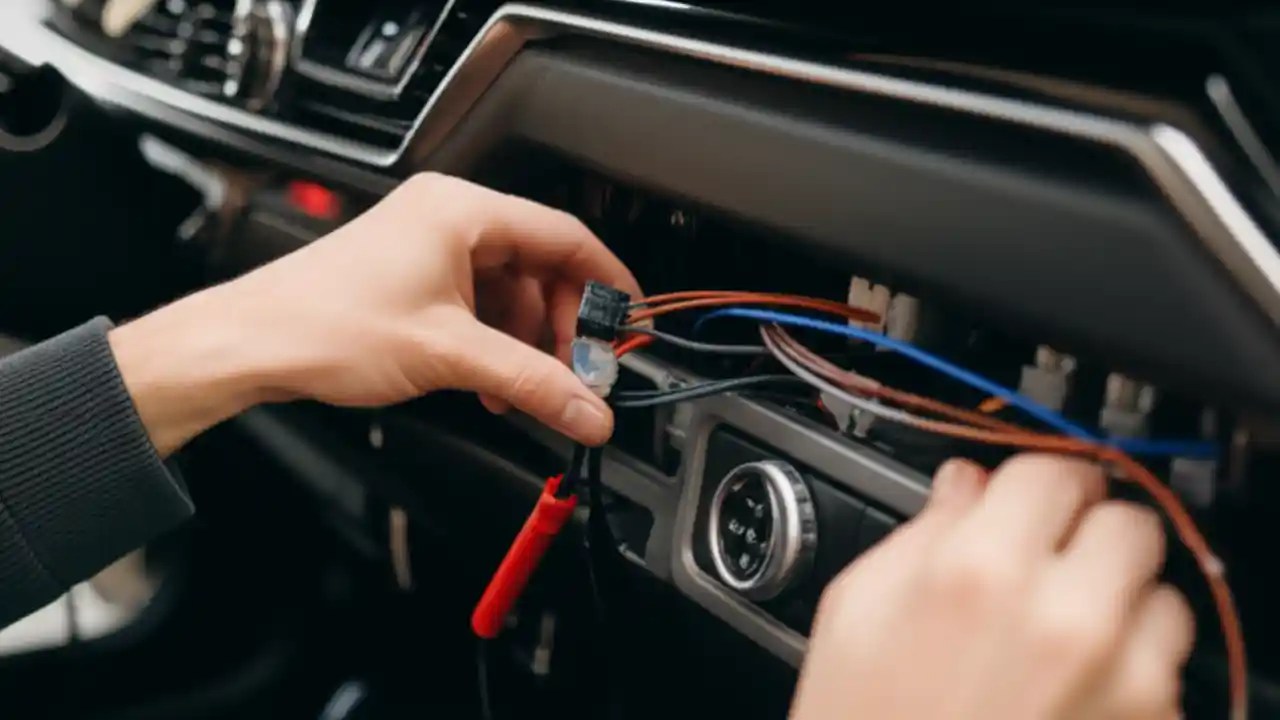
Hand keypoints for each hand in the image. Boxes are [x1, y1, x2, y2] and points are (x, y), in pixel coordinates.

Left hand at [109, 173, 639, 454]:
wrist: (250, 345)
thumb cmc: (324, 326)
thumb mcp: (449, 355)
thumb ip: (532, 383)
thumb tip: (590, 410)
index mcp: (462, 211)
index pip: (564, 236)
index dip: (607, 284)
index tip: (631, 326)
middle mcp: (450, 220)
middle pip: (542, 269)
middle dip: (564, 328)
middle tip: (578, 377)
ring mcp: (431, 250)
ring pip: (512, 295)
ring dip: (528, 346)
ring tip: (529, 392)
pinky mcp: (416, 281)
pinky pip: (480, 309)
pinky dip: (497, 347)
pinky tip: (496, 386)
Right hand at [790, 454, 1193, 719]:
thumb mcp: (855, 607)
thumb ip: (922, 530)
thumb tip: (964, 485)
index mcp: (978, 570)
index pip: (1052, 469)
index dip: (1033, 480)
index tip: (1026, 496)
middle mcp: (1065, 617)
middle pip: (1127, 520)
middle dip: (1089, 530)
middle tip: (1051, 556)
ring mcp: (1120, 679)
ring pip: (1162, 593)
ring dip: (1121, 598)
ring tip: (1063, 631)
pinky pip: (1166, 668)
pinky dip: (1131, 665)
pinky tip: (1070, 684)